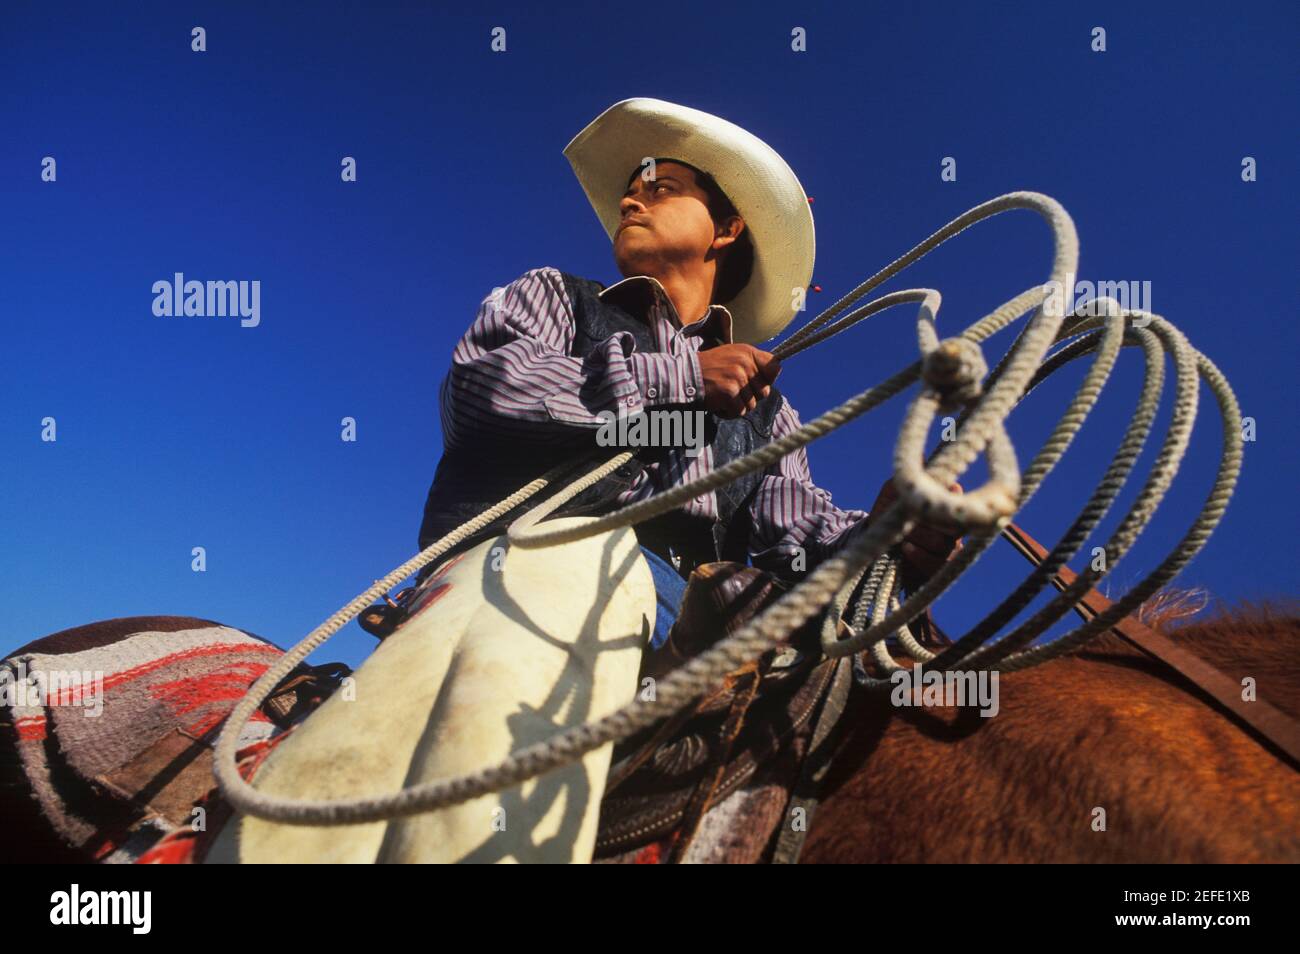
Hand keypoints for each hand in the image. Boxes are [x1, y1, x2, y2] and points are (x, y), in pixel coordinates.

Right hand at [696, 344, 780, 417]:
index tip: (754, 383)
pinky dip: (728, 413)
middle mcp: (745, 362)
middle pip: (764, 392)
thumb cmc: (709, 370)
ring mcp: (738, 376)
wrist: (684, 376)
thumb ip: (753, 364)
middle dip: (749, 397)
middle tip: (732, 393)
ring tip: (722, 398)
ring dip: (737, 407)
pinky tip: (717, 405)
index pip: (774, 366)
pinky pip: (739, 412)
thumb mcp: (732, 357)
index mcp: (747, 351)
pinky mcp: (730, 391)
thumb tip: (776, 372)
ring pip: (751, 405)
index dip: (767, 379)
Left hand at [867, 477, 964, 591]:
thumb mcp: (891, 495)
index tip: (951, 487)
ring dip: (921, 538)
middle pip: (956, 525)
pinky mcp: (937, 569)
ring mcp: (946, 550)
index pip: (960, 502)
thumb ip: (906, 479)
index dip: (956, 496)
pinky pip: (937, 564)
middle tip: (913, 518)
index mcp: (943, 509)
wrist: (872, 548)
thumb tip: (923, 456)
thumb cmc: (886, 516)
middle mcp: (950, 530)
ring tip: (903, 536)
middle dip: (931, 521)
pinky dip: (920, 556)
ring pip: (946, 544)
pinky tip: (906, 548)